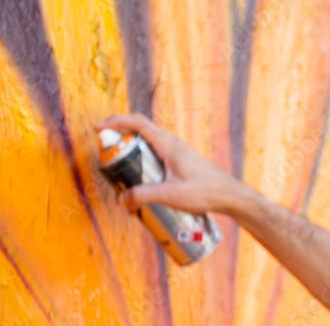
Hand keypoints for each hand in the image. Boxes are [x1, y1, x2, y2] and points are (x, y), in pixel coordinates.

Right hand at [95, 114, 252, 216]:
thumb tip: (121, 199)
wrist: (230, 196)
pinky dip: (145, 160)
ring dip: (133, 151)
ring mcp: (178, 152)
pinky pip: (157, 154)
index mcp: (168, 145)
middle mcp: (172, 143)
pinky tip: (144, 181)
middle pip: (140, 131)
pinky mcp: (181, 162)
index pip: (137, 123)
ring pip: (149, 143)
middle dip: (120, 138)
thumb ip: (144, 196)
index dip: (116, 122)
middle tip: (108, 155)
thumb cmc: (205, 192)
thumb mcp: (171, 195)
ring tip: (123, 171)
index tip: (99, 129)